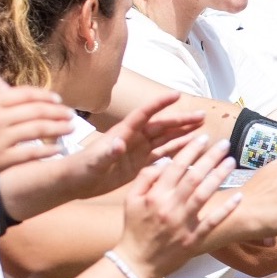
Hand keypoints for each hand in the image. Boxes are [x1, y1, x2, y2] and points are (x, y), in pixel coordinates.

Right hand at [0, 84, 74, 182]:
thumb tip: (12, 99)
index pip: (25, 94)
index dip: (45, 95)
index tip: (57, 98)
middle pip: (36, 110)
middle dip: (58, 111)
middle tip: (70, 113)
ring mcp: (0, 139)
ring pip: (38, 130)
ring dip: (58, 128)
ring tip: (70, 128)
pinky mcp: (1, 159)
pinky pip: (31, 153)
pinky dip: (47, 150)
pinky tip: (57, 149)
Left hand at [19, 93, 206, 202]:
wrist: (74, 182)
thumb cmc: (81, 169)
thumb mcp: (93, 162)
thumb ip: (107, 152)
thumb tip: (119, 144)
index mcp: (123, 133)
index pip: (145, 114)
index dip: (160, 104)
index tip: (177, 95)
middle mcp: (133, 139)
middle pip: (161, 126)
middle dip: (180, 120)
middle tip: (201, 116)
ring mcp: (138, 151)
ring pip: (165, 139)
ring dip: (182, 134)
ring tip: (201, 129)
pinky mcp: (139, 164)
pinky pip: (162, 155)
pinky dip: (176, 151)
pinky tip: (190, 150)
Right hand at [115, 133, 241, 277]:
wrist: (137, 262)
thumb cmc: (134, 229)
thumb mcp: (131, 201)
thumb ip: (144, 178)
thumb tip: (163, 162)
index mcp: (155, 196)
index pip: (176, 166)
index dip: (191, 150)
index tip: (203, 138)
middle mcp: (170, 207)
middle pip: (194, 177)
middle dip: (210, 157)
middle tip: (224, 143)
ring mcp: (184, 223)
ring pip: (205, 195)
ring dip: (220, 176)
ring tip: (231, 161)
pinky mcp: (194, 238)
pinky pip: (213, 222)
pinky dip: (226, 209)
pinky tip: (239, 197)